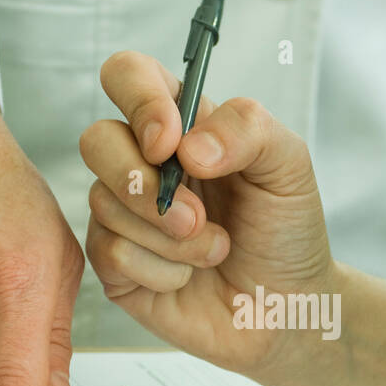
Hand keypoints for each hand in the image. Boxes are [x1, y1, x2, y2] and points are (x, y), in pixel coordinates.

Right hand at [78, 51, 335, 379]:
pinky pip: (111, 253)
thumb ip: (248, 129)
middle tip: (195, 216)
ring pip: (105, 203)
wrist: (289, 308)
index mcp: (181, 126)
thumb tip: (188, 146)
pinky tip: (190, 276)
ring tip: (215, 249)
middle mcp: (145, 164)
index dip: (138, 100)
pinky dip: (162, 270)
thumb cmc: (287, 231)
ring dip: (170, 236)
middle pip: (96, 140)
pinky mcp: (116, 266)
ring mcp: (125, 215)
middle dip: (142, 182)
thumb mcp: (289, 166)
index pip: (129, 77)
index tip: (169, 143)